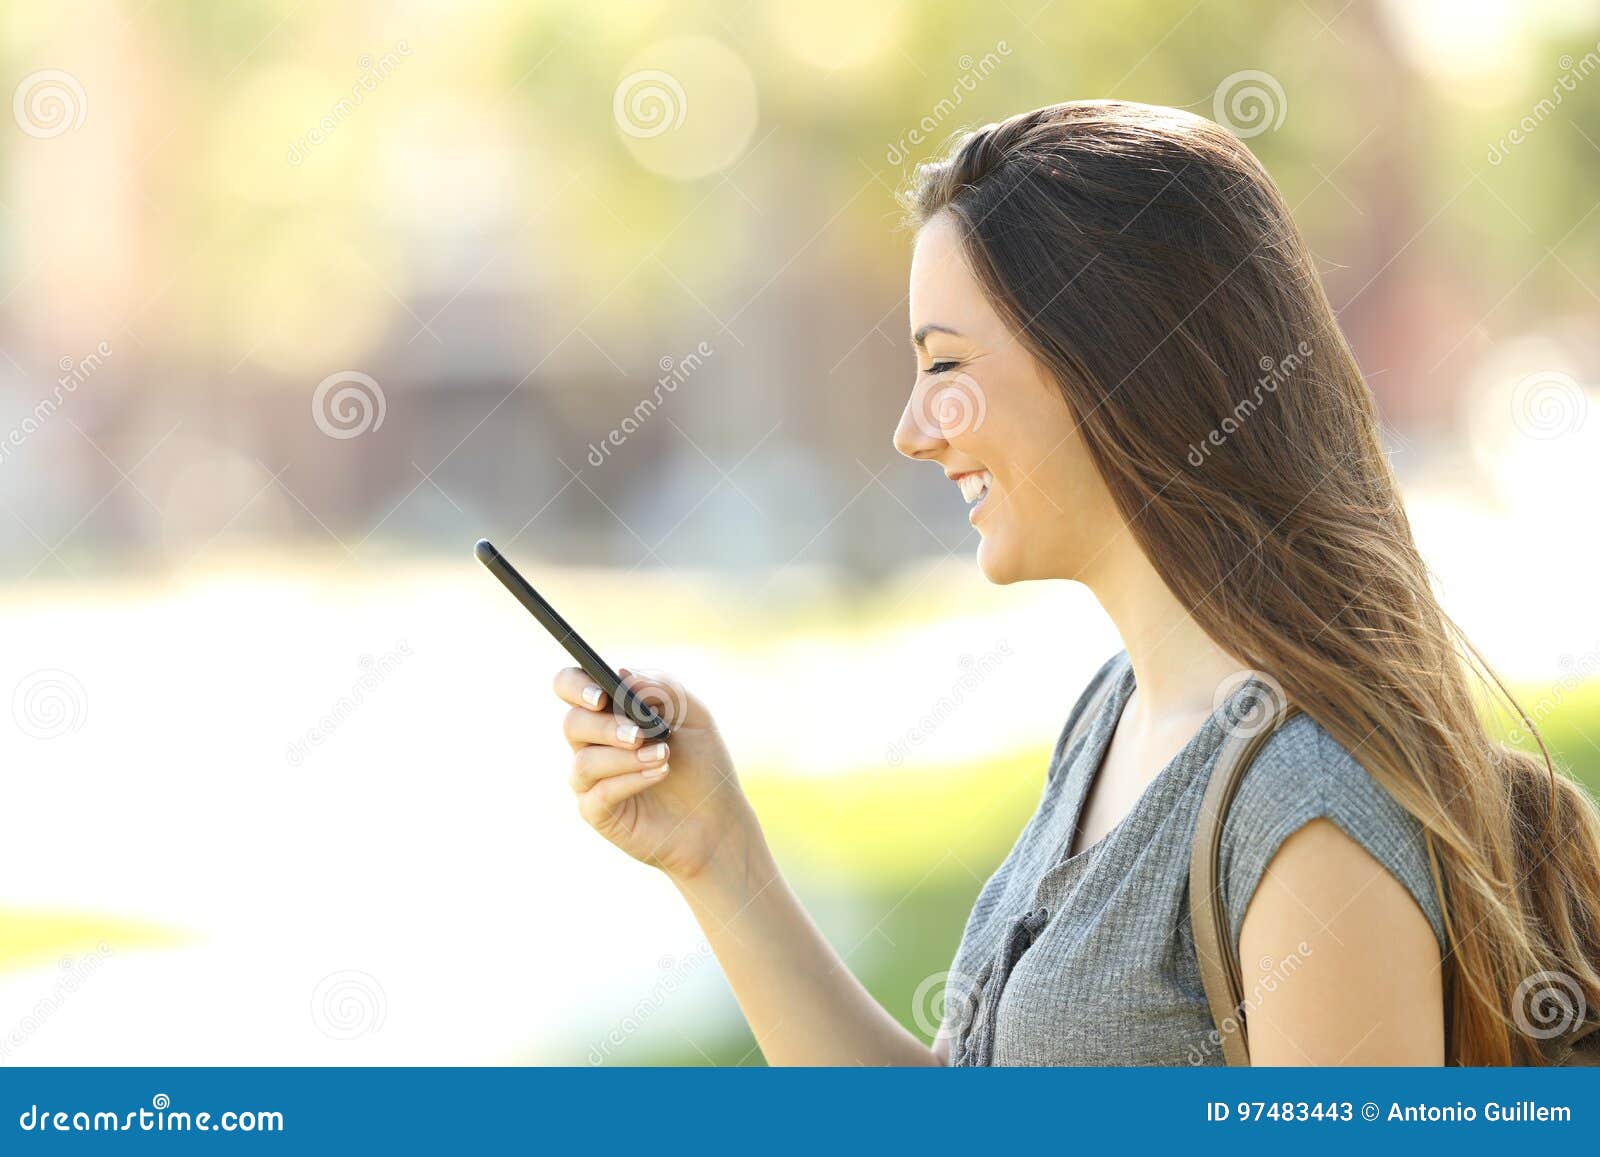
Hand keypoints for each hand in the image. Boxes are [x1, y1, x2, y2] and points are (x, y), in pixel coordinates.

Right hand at [552, 666, 759, 881]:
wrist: (717, 817)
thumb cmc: (701, 762)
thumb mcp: (694, 716)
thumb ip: (661, 689)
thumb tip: (622, 675)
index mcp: (608, 710)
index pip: (569, 686)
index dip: (576, 686)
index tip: (601, 695)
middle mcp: (592, 742)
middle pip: (572, 723)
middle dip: (606, 726)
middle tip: (640, 733)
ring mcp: (591, 779)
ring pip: (585, 761)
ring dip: (626, 757)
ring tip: (664, 757)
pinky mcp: (597, 812)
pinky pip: (598, 794)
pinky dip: (630, 781)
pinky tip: (659, 775)